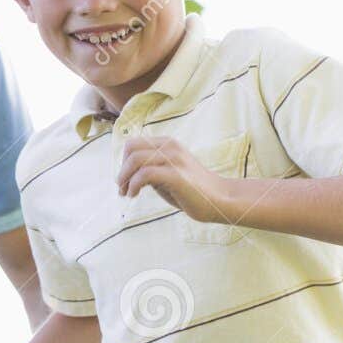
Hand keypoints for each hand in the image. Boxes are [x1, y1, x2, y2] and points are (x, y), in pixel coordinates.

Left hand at [117, 136, 233, 222]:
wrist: (221, 199)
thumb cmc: (193, 190)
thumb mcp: (168, 173)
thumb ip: (151, 169)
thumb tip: (127, 174)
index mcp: (168, 143)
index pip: (133, 143)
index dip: (123, 162)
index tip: (124, 180)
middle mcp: (170, 147)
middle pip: (130, 148)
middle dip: (122, 169)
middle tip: (122, 188)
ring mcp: (173, 159)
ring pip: (135, 160)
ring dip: (124, 178)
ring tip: (127, 193)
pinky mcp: (175, 175)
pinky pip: (144, 174)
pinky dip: (134, 185)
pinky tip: (135, 195)